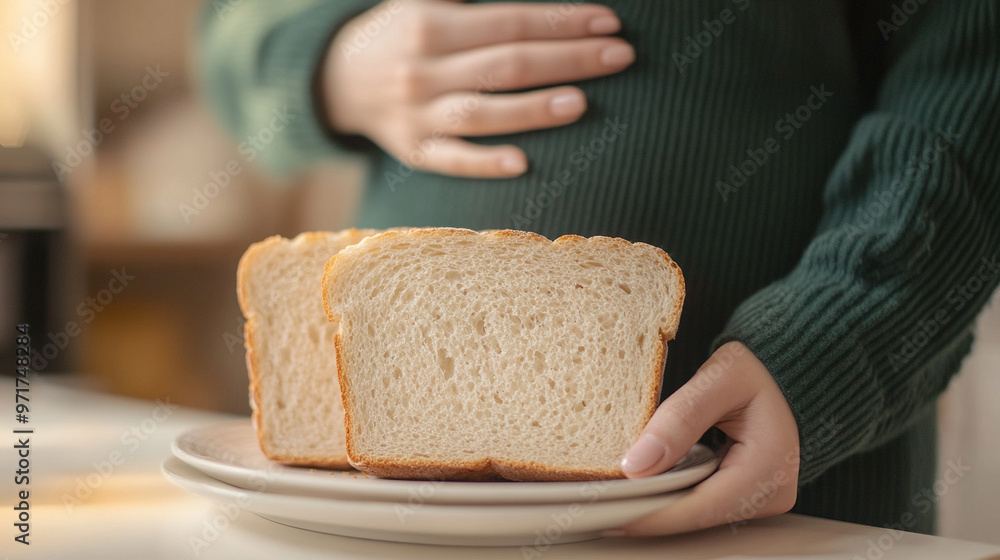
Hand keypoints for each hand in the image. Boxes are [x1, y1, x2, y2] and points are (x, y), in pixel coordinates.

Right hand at [321, 0, 633, 177]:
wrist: (339, 80)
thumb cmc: (403, 34)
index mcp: (430, 24)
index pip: (511, 21)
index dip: (561, 22)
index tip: (608, 23)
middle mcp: (423, 69)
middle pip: (506, 64)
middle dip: (568, 59)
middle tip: (620, 56)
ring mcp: (418, 114)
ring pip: (482, 112)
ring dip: (533, 109)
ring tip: (582, 102)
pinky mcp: (414, 151)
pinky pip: (451, 161)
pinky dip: (484, 162)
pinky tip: (522, 163)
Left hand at [610, 341, 799, 535]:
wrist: (785, 367)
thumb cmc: (760, 367)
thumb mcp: (721, 377)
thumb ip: (680, 418)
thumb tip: (637, 464)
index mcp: (768, 469)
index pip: (697, 507)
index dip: (648, 513)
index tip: (607, 511)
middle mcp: (768, 495)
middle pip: (693, 516)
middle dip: (645, 510)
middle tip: (597, 502)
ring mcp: (759, 498)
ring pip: (695, 513)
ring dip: (655, 503)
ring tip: (612, 493)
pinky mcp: (746, 494)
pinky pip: (700, 502)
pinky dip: (670, 493)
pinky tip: (640, 484)